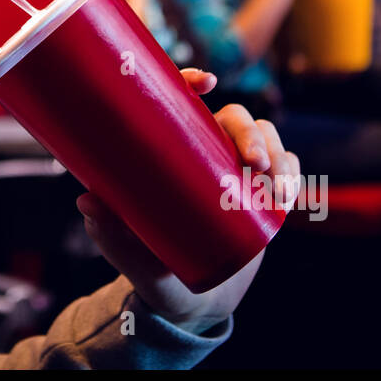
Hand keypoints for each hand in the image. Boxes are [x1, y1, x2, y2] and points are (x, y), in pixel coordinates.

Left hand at [76, 68, 300, 335]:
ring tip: (277, 191)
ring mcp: (234, 167)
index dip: (192, 80)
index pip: (181, 101)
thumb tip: (87, 200)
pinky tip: (289, 196)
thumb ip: (108, 229)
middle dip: (252, 133)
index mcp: (170, 149)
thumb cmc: (149, 265)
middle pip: (235, 117)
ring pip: (266, 138)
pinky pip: (284, 167)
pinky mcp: (259, 190)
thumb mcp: (125, 248)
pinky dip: (292, 174)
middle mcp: (204, 149)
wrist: (188, 300)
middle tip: (254, 164)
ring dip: (279, 156)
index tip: (207, 82)